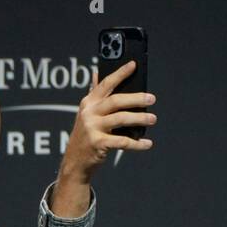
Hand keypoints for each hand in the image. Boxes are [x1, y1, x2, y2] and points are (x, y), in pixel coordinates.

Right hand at [52, 60, 156, 216]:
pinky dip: (136, 144)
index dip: (120, 73)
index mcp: (88, 103)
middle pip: (116, 100)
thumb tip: (97, 73)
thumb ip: (94, 94)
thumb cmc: (85, 135)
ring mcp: (92, 129)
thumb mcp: (86, 113)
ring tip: (152, 119)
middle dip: (136, 98)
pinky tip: (147, 143)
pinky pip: (122, 142)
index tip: (133, 64)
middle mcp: (89, 113)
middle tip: (151, 99)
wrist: (74, 162)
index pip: (105, 84)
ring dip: (140, 118)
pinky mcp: (97, 144)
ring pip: (121, 119)